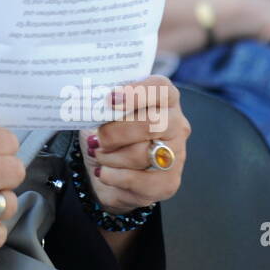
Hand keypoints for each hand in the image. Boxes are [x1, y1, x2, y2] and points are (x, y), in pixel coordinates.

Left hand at [80, 76, 187, 213]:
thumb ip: (102, 104)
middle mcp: (176, 123)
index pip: (160, 87)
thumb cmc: (106, 135)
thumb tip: (92, 104)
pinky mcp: (169, 182)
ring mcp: (176, 154)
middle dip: (116, 132)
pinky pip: (141, 181)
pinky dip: (115, 177)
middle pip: (153, 122)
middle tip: (97, 138)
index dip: (136, 93)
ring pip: (144, 154)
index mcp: (162, 98)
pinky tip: (105, 172)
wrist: (105, 170)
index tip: (111, 100)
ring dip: (111, 157)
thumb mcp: (100, 113)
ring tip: (100, 155)